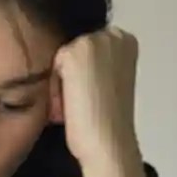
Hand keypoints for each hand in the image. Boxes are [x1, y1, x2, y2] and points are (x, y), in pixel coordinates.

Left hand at [50, 26, 142, 172]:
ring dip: (62, 85)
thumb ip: (96, 65)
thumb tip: (72, 64)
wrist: (109, 140)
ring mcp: (93, 41)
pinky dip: (55, 90)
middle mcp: (113, 35)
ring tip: (78, 106)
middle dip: (71, 78)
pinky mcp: (72, 53)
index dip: (83, 77)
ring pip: (60, 60)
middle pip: (71, 51)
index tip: (93, 97)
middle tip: (85, 104)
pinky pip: (51, 69)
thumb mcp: (108, 81)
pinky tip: (69, 105)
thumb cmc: (108, 120)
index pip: (86, 50)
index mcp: (125, 41)